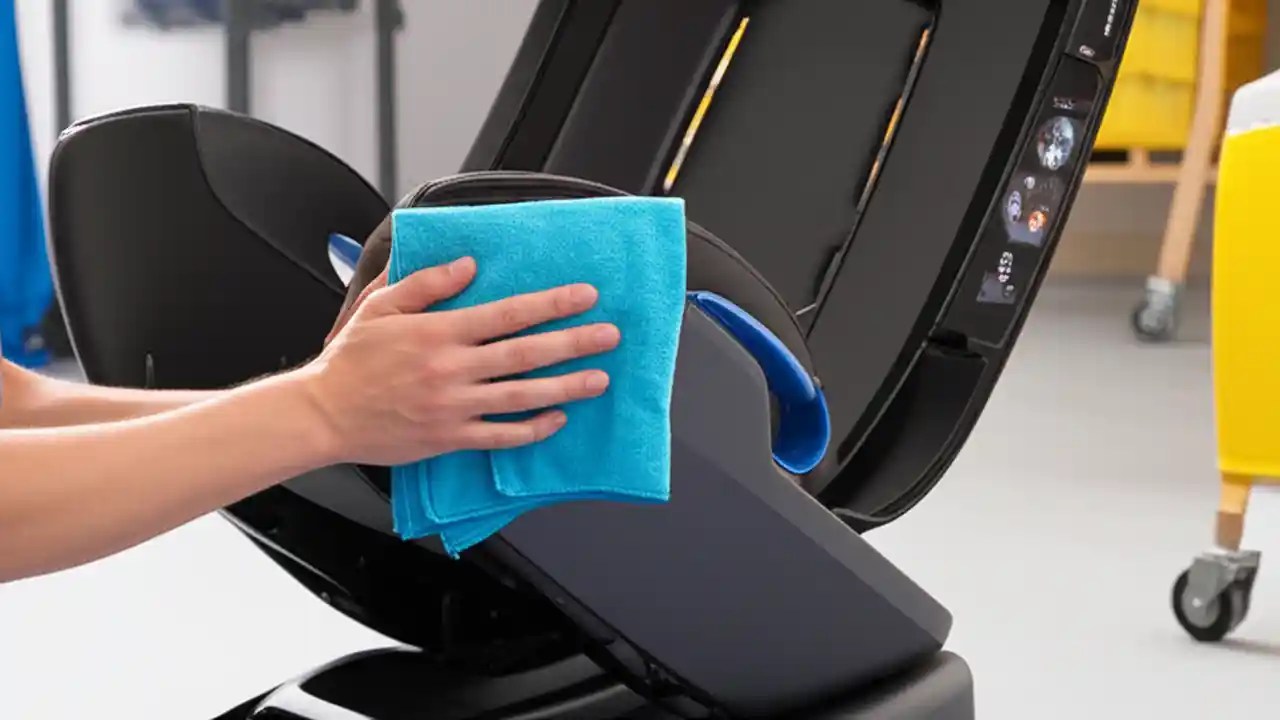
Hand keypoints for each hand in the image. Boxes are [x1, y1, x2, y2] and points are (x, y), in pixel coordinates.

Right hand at [301, 256, 619, 465]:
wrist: (323, 414)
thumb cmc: (352, 358)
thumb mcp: (381, 305)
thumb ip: (427, 283)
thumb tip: (467, 264)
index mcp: (438, 333)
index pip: (507, 314)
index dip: (550, 304)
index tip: (584, 296)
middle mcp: (451, 369)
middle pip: (525, 353)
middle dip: (573, 343)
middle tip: (610, 335)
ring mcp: (453, 407)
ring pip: (521, 396)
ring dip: (566, 387)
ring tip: (599, 379)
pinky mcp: (449, 438)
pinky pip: (500, 436)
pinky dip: (532, 429)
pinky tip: (558, 419)